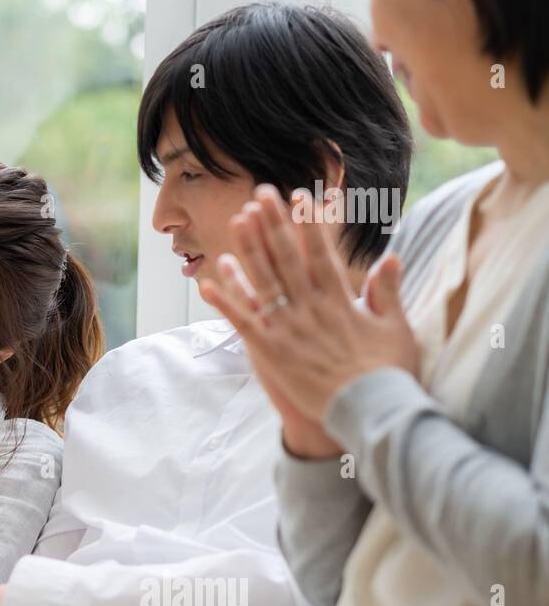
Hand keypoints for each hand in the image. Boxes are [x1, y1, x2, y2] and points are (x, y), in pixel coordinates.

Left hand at [200, 185, 420, 425]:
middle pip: (288, 258)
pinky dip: (226, 300)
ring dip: (248, 249)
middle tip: (262, 192)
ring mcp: (289, 328)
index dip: (309, 224)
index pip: (321, 253)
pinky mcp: (271, 352)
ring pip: (264, 281)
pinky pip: (243, 321)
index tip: (300, 197)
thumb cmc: (388, 374)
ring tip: (237, 219)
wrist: (373, 412)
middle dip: (275, 223)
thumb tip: (391, 258)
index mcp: (341, 300)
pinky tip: (208, 281)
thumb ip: (388, 292)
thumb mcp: (396, 328)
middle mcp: (311, 308)